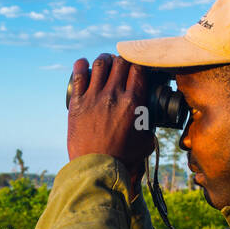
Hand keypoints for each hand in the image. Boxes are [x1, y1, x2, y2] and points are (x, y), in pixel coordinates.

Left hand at [67, 54, 154, 198]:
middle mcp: (114, 95)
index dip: (138, 63)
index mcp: (133, 102)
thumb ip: (150, 128)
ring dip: (104, 59)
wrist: (97, 168)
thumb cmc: (122, 158)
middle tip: (120, 66)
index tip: (136, 67)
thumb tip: (152, 123)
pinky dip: (81, 65)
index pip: (138, 69)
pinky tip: (83, 64)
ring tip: (105, 62)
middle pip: (121, 62)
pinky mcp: (77, 103)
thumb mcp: (145, 141)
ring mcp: (94, 97)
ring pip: (100, 64)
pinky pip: (78, 75)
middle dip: (122, 60)